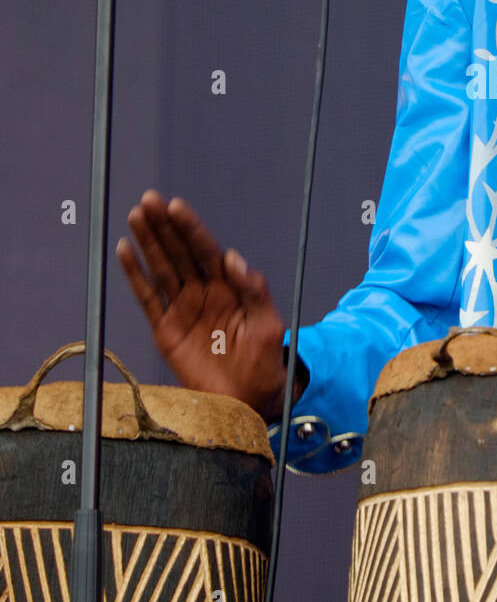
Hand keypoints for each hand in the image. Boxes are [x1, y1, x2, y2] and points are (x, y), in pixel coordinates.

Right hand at [116, 190, 295, 421]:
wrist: (247, 401)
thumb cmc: (264, 363)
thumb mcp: (268, 326)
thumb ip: (255, 292)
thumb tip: (234, 259)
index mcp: (229, 287)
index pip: (206, 250)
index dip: (191, 228)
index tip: (176, 206)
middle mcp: (204, 292)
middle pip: (180, 252)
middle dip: (165, 227)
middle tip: (148, 200)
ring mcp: (183, 309)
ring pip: (161, 268)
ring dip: (148, 242)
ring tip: (135, 216)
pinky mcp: (166, 329)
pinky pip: (147, 298)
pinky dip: (134, 275)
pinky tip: (124, 251)